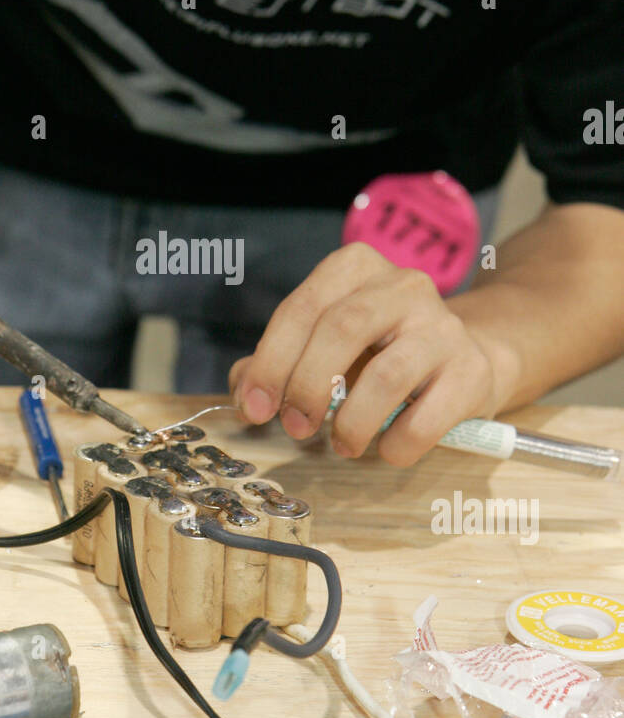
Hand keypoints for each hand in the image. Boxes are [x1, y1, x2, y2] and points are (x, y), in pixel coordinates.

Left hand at [229, 243, 505, 467]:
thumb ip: (280, 361)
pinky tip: (387, 449)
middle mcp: (403, 285)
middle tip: (294, 428)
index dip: (271, 361)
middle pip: (342, 329)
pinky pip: (429, 415)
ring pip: (388, 374)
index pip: (303, 308)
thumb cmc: (381, 353)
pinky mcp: (472, 370)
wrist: (467, 361)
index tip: (254, 406)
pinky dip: (398, 443)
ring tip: (341, 445)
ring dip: (352, 421)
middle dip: (306, 386)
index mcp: (356, 268)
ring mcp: (443, 326)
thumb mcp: (327, 346)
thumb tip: (245, 390)